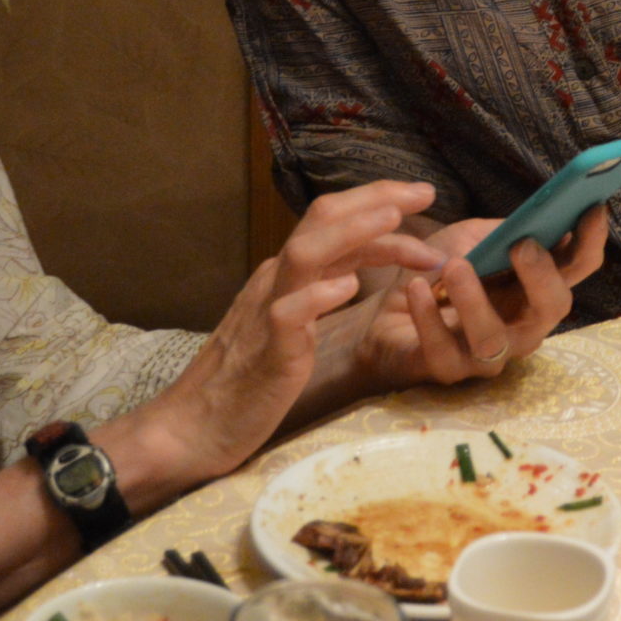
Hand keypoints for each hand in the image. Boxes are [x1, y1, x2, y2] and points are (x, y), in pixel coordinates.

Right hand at [143, 180, 447, 484]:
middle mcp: (276, 282)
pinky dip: (318, 295)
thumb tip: (354, 270)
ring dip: (353, 232)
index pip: (332, 222)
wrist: (193, 428)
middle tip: (427, 192)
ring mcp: (267, 313)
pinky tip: (349, 288)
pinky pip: (289, 314)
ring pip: (305, 253)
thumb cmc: (246, 381)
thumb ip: (316, 293)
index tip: (420, 195)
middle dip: (376, 199)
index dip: (377, 203)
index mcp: (286, 276)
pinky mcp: (266, 352)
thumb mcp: (290, 325)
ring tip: (394, 218)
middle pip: (322, 220)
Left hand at [356, 206, 610, 387]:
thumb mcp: (471, 238)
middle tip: (521, 245)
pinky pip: (443, 351)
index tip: (592, 208)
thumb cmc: (441, 270)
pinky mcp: (449, 370)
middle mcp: (524, 324)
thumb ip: (500, 231)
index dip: (591, 240)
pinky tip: (418, 288)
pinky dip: (428, 317)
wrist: (389, 310)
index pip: (578, 266)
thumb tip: (531, 219)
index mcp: (536, 286)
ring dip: (476, 300)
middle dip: (542, 276)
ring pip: (495, 339)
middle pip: (554, 308)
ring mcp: (489, 354)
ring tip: (455, 266)